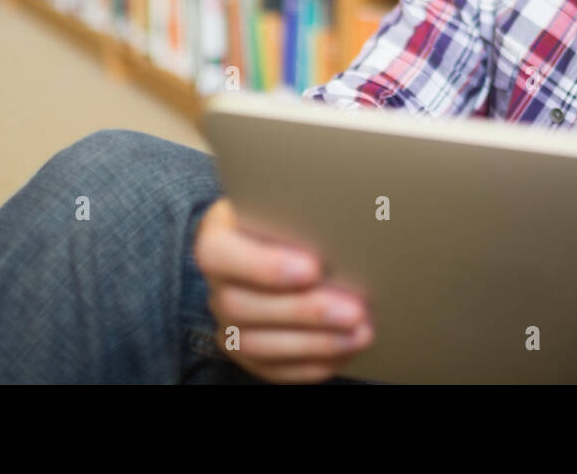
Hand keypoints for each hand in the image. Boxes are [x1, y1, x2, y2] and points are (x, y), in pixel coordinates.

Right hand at [193, 198, 373, 382]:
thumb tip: (345, 223)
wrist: (280, 246)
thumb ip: (301, 216)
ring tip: (359, 333)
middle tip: (354, 309)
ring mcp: (227, 322)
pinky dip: (313, 364)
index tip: (313, 268)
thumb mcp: (289, 207)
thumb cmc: (289, 220)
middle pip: (240, 306)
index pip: (218, 254)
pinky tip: (348, 350)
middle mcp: (216, 284)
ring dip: (314, 343)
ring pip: (255, 345)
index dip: (264, 266)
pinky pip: (273, 369)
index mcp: (216, 239)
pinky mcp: (246, 352)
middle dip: (304, 311)